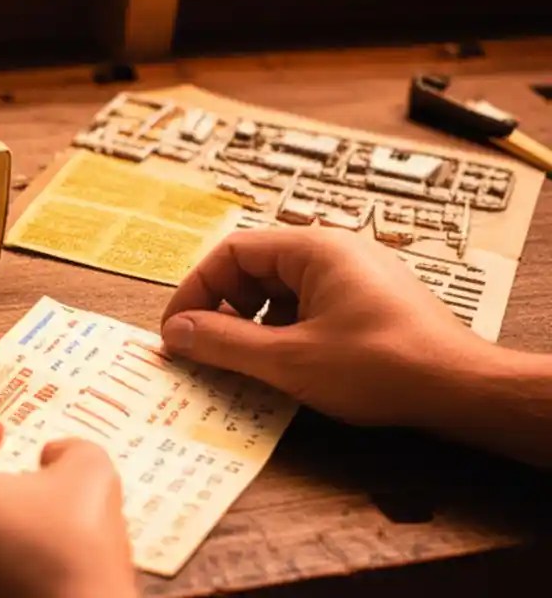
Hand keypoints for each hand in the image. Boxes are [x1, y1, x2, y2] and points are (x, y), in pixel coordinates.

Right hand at [159, 227, 494, 427]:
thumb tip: (178, 332)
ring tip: (241, 362)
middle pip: (253, 269)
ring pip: (279, 292)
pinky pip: (307, 307)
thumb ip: (224, 343)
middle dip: (222, 309)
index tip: (177, 329)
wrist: (463, 391)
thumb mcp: (289, 359)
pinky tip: (281, 366)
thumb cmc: (385, 366)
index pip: (231, 253)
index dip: (195, 291)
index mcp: (314, 249)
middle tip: (202, 349)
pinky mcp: (366, 304)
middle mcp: (334, 252)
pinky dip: (282, 333)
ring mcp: (354, 277)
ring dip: (251, 325)